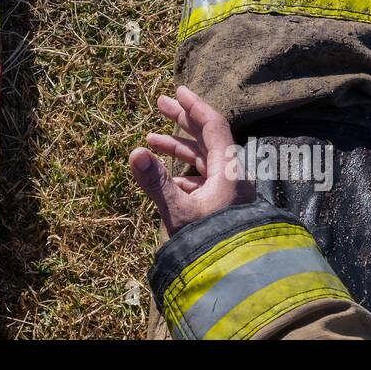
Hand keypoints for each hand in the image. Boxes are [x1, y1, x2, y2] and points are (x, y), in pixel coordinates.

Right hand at [128, 85, 250, 234]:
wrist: (235, 279)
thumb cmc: (210, 243)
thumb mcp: (179, 211)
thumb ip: (156, 182)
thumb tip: (134, 152)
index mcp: (229, 170)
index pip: (213, 126)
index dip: (194, 106)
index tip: (178, 90)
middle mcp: (232, 176)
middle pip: (207, 138)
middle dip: (181, 121)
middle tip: (159, 104)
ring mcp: (228, 192)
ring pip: (203, 159)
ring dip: (177, 147)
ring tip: (149, 139)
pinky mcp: (222, 206)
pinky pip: (202, 179)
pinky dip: (182, 171)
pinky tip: (165, 175)